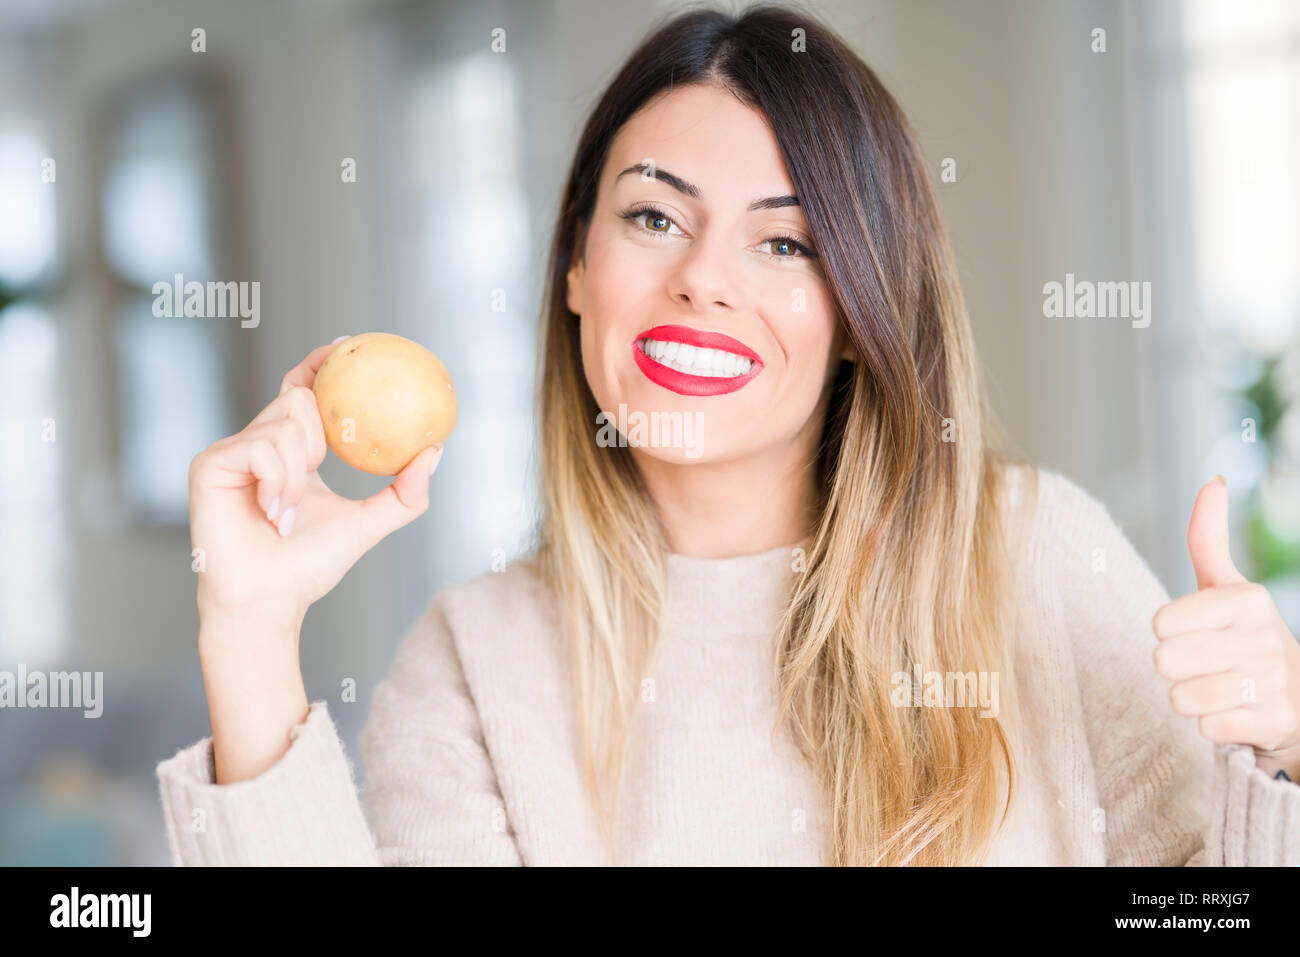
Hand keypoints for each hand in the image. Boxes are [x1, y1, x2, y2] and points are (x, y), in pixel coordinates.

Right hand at [189, 337, 445, 629]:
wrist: (268, 601)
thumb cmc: (309, 568)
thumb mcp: (368, 524)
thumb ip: (404, 493)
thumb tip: (436, 450)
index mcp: (289, 452)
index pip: (303, 391)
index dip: (320, 363)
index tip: (346, 345)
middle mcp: (257, 444)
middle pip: (299, 400)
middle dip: (320, 438)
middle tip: (316, 472)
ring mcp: (230, 452)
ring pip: (285, 423)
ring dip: (299, 473)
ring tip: (284, 513)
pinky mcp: (209, 463)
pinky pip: (262, 446)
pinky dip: (278, 481)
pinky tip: (270, 513)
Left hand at [1152, 476, 1299, 779]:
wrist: (1296, 700)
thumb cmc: (1243, 637)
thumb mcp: (1228, 588)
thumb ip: (1208, 539)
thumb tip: (1212, 482)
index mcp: (1248, 599)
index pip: (1161, 623)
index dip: (1168, 634)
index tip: (1197, 634)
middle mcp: (1265, 637)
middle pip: (1165, 661)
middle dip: (1176, 669)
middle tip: (1206, 666)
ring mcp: (1273, 681)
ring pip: (1182, 697)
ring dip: (1192, 698)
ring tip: (1220, 689)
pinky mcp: (1275, 723)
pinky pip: (1206, 727)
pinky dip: (1213, 726)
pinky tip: (1236, 713)